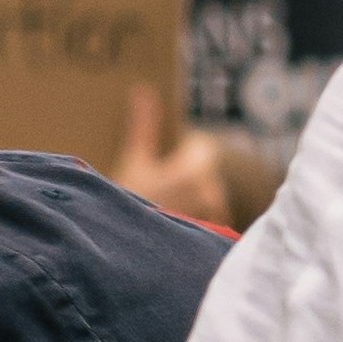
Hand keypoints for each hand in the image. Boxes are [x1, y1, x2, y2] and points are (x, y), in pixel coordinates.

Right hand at [112, 85, 225, 231]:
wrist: (127, 250)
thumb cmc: (128, 201)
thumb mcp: (134, 160)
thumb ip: (144, 124)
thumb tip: (143, 91)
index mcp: (195, 168)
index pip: (202, 148)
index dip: (184, 151)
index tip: (166, 162)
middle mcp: (212, 191)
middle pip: (204, 173)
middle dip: (186, 176)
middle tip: (159, 189)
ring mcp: (214, 215)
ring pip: (207, 195)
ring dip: (191, 197)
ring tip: (165, 206)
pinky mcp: (214, 233)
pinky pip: (209, 217)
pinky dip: (196, 216)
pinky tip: (175, 221)